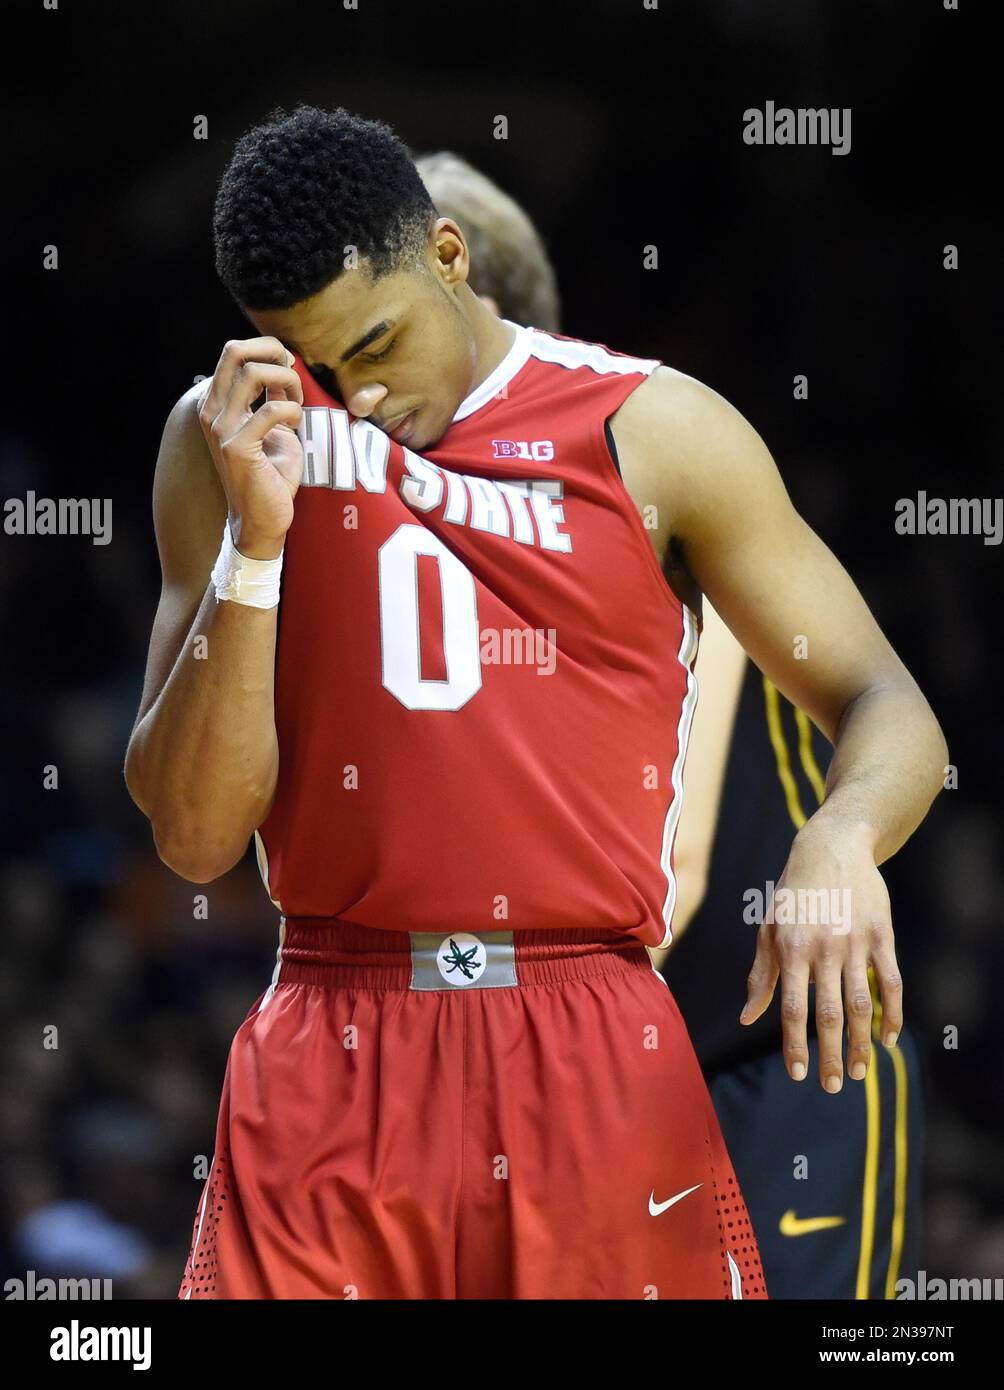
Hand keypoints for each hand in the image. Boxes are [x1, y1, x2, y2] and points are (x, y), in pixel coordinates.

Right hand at [198, 337, 304, 558]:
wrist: (263, 519)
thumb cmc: (270, 475)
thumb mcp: (274, 427)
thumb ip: (273, 397)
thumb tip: (284, 366)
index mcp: (218, 404)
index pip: (233, 351)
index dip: (267, 349)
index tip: (289, 367)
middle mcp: (213, 411)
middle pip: (235, 351)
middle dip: (273, 352)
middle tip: (294, 374)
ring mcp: (221, 429)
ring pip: (253, 373)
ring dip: (287, 380)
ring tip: (297, 402)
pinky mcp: (237, 447)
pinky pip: (270, 409)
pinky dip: (292, 409)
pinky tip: (297, 422)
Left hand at [740, 816, 902, 1090]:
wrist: (832, 847)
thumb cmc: (793, 893)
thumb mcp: (769, 928)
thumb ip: (761, 975)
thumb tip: (746, 1017)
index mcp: (791, 948)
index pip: (791, 1008)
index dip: (795, 1044)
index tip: (798, 1075)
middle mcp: (824, 948)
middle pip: (829, 1014)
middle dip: (830, 1055)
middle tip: (830, 1086)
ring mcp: (856, 942)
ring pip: (861, 1004)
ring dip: (860, 1042)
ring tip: (858, 1071)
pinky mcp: (882, 935)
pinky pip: (890, 982)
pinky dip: (891, 1013)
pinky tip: (886, 1039)